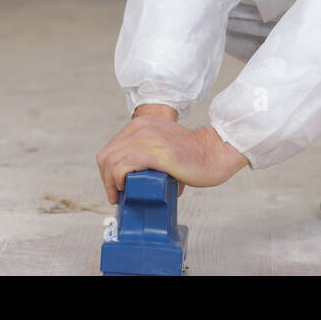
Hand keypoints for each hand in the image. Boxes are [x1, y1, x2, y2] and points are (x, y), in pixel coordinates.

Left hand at [97, 115, 248, 204]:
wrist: (214, 152)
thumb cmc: (194, 154)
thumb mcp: (165, 142)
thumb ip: (151, 151)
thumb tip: (138, 176)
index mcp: (142, 124)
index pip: (111, 147)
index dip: (108, 168)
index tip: (114, 183)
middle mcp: (140, 128)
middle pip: (106, 155)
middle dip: (106, 178)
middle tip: (115, 194)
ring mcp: (145, 139)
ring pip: (110, 162)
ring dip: (110, 182)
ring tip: (119, 195)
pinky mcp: (151, 153)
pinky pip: (122, 167)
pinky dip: (118, 181)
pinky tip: (125, 189)